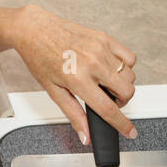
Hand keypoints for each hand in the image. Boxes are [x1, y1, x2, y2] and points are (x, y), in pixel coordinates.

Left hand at [11, 3, 137, 144]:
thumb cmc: (40, 59)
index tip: (130, 132)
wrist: (36, 31)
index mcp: (78, 79)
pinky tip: (110, 69)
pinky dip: (126, 67)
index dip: (122, 124)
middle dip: (122, 102)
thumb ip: (74, 115)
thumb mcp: (54, 91)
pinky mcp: (105, 38)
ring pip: (130, 75)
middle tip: (107, 100)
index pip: (108, 108)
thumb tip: (85, 135)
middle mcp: (93, 62)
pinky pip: (129, 57)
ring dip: (123, 85)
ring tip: (105, 84)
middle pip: (126, 91)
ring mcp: (101, 48)